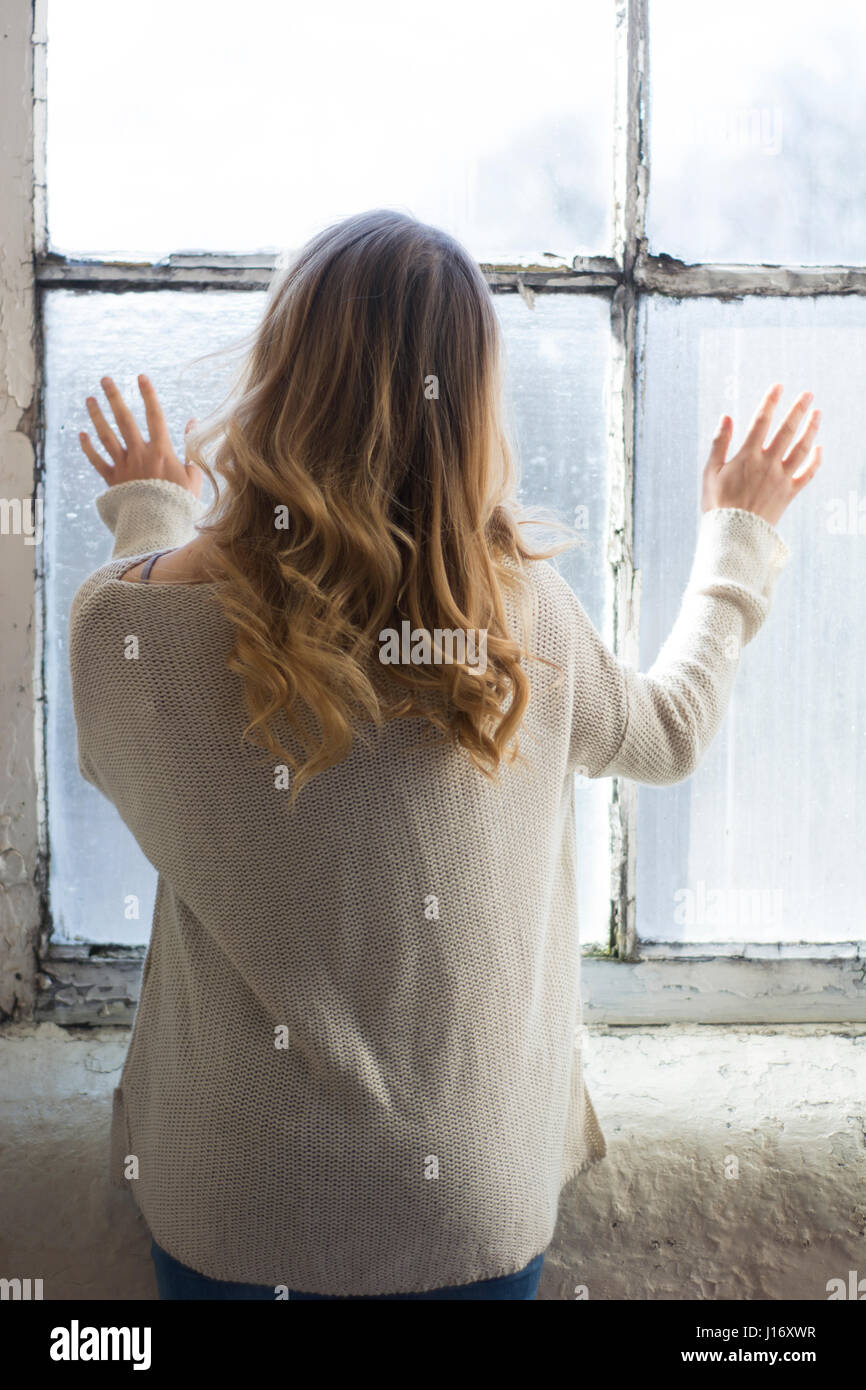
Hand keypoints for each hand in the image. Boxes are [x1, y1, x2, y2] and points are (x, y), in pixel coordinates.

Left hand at [79, 374, 202, 496]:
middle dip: (114, 397)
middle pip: (124, 419)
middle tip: (105, 379)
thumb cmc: (181, 503)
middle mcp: (139, 454)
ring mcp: (123, 466)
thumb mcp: (194, 475)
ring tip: (89, 399)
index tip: (141, 377)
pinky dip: (88, 447)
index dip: (148, 394)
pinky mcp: (113, 481)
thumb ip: (191, 446)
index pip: (154, 416)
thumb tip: (193, 421)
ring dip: (96, 416)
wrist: (159, 526)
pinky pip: (97, 461)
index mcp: (161, 451)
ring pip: (106, 436)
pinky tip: (81, 434)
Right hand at [702, 383, 821, 526]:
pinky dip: (815, 461)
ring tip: (817, 414)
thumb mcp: (710, 472)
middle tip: (808, 394)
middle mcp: (768, 463)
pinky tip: (819, 448)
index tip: (779, 386)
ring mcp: (781, 478)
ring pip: (801, 448)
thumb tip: (727, 417)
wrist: (733, 533)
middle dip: (798, 409)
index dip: (770, 401)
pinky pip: (807, 474)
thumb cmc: (717, 504)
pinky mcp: (789, 493)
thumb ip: (719, 443)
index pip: (761, 421)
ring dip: (811, 429)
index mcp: (747, 456)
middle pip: (787, 430)